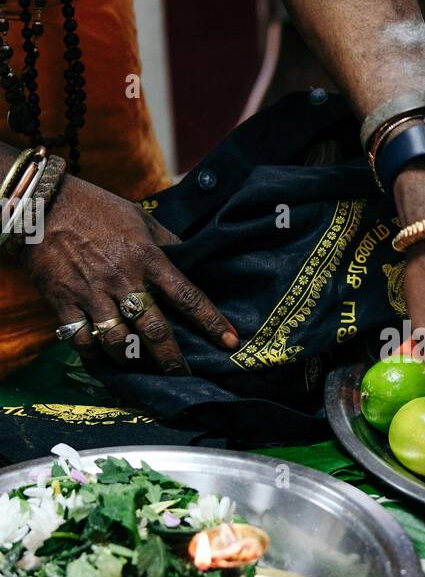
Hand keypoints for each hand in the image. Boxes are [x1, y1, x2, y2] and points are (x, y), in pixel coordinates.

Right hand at [21, 175, 237, 372]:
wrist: (42, 203)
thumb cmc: (96, 207)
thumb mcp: (139, 219)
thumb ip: (166, 243)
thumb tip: (192, 259)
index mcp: (147, 256)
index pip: (187, 295)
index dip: (212, 322)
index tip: (231, 341)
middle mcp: (123, 279)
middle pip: (155, 329)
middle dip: (172, 358)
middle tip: (182, 373)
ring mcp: (92, 293)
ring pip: (118, 341)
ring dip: (132, 358)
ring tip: (139, 364)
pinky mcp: (63, 301)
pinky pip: (81, 340)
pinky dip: (93, 354)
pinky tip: (102, 357)